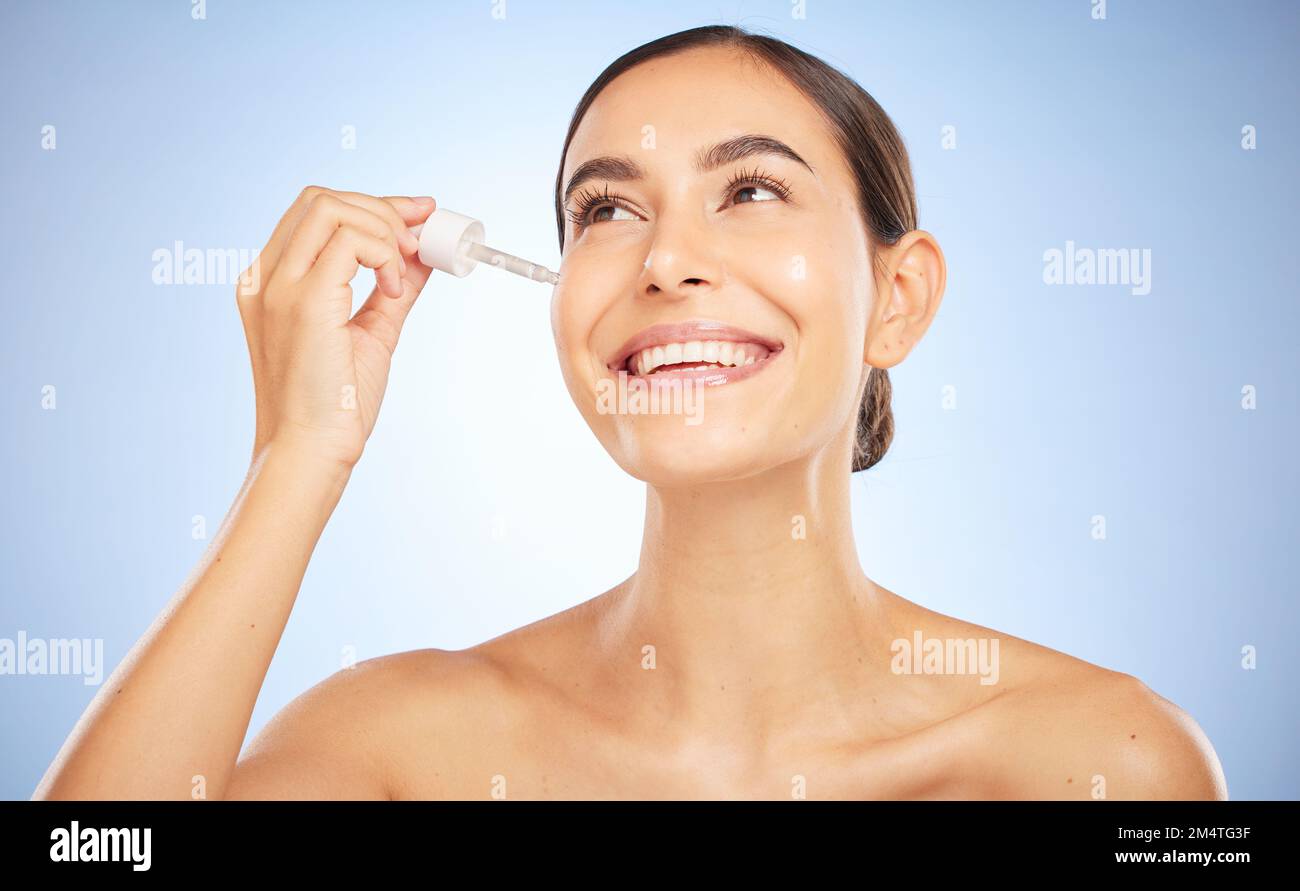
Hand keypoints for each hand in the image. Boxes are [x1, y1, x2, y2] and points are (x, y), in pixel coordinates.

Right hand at [236, 186, 435, 470]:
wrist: (312, 452)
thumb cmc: (335, 405)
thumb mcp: (372, 332)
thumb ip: (393, 290)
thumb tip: (424, 255)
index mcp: (271, 283)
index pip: (315, 214)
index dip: (371, 205)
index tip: (418, 216)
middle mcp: (265, 278)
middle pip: (320, 199)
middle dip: (380, 207)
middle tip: (420, 238)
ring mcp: (277, 286)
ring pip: (330, 207)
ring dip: (382, 228)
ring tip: (402, 274)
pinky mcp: (302, 301)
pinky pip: (349, 241)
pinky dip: (384, 254)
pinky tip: (393, 290)